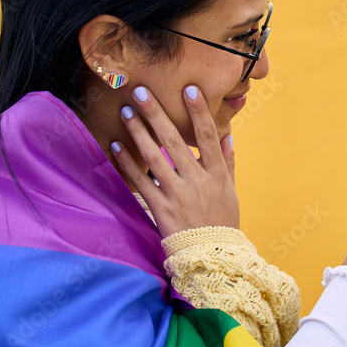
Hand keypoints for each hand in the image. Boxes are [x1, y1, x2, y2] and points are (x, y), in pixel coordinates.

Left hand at [110, 85, 238, 237]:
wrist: (211, 257)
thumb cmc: (222, 222)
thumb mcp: (231, 191)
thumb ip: (228, 163)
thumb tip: (229, 137)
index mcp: (216, 174)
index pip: (208, 136)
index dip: (199, 111)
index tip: (190, 89)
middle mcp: (196, 181)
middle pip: (173, 141)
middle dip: (157, 114)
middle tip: (142, 92)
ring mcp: (177, 194)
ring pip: (154, 157)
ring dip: (138, 133)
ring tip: (127, 112)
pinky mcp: (160, 208)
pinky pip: (139, 182)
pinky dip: (127, 164)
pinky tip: (115, 146)